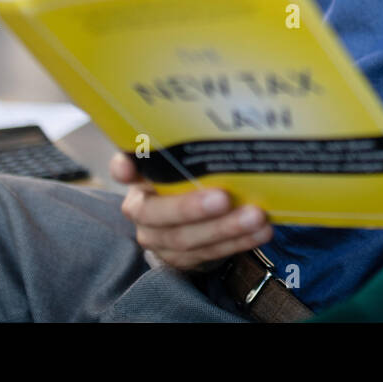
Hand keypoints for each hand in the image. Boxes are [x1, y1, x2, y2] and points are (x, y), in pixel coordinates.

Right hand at [110, 152, 272, 271]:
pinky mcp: (180, 259)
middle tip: (223, 198)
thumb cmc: (190, 180)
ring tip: (255, 217)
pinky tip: (260, 232)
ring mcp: (159, 239)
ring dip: (225, 228)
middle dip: (191, 208)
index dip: (123, 168)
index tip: (128, 165)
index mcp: (139, 179)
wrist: (188, 223)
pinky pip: (209, 253)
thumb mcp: (186, 163)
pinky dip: (238, 242)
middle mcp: (141, 210)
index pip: (122, 169)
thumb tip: (220, 122)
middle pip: (158, 213)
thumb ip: (192, 148)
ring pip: (187, 239)